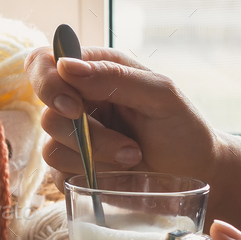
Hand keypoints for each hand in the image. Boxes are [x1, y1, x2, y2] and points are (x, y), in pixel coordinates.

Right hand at [25, 46, 220, 192]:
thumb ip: (115, 76)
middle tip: (129, 146)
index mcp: (95, 71)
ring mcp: (74, 139)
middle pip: (48, 114)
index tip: (74, 107)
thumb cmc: (183, 128)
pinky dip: (90, 177)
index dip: (47, 82)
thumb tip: (66, 65)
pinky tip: (121, 176)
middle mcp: (79, 102)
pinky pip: (59, 176)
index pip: (44, 62)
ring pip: (52, 149)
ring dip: (96, 158)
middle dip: (88, 136)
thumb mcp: (161, 95)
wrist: (196, 173)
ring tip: (134, 158)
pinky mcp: (75, 171)